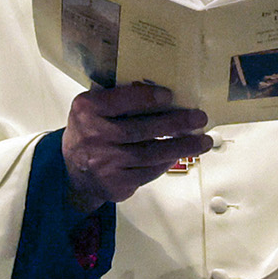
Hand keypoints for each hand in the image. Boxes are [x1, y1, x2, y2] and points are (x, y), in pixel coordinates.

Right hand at [62, 82, 212, 208]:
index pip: (121, 101)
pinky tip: (180, 154)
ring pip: (152, 153)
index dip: (147, 98)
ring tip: (203, 140)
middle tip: (199, 118)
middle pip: (142, 129)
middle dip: (176, 123)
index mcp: (86, 110)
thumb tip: (161, 97)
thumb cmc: (90, 133)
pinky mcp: (117, 183)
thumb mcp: (92, 110)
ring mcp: (106, 162)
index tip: (170, 95)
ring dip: (182, 146)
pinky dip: (167, 162)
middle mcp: (94, 135)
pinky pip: (150, 171)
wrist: (74, 171)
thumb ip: (117, 102)